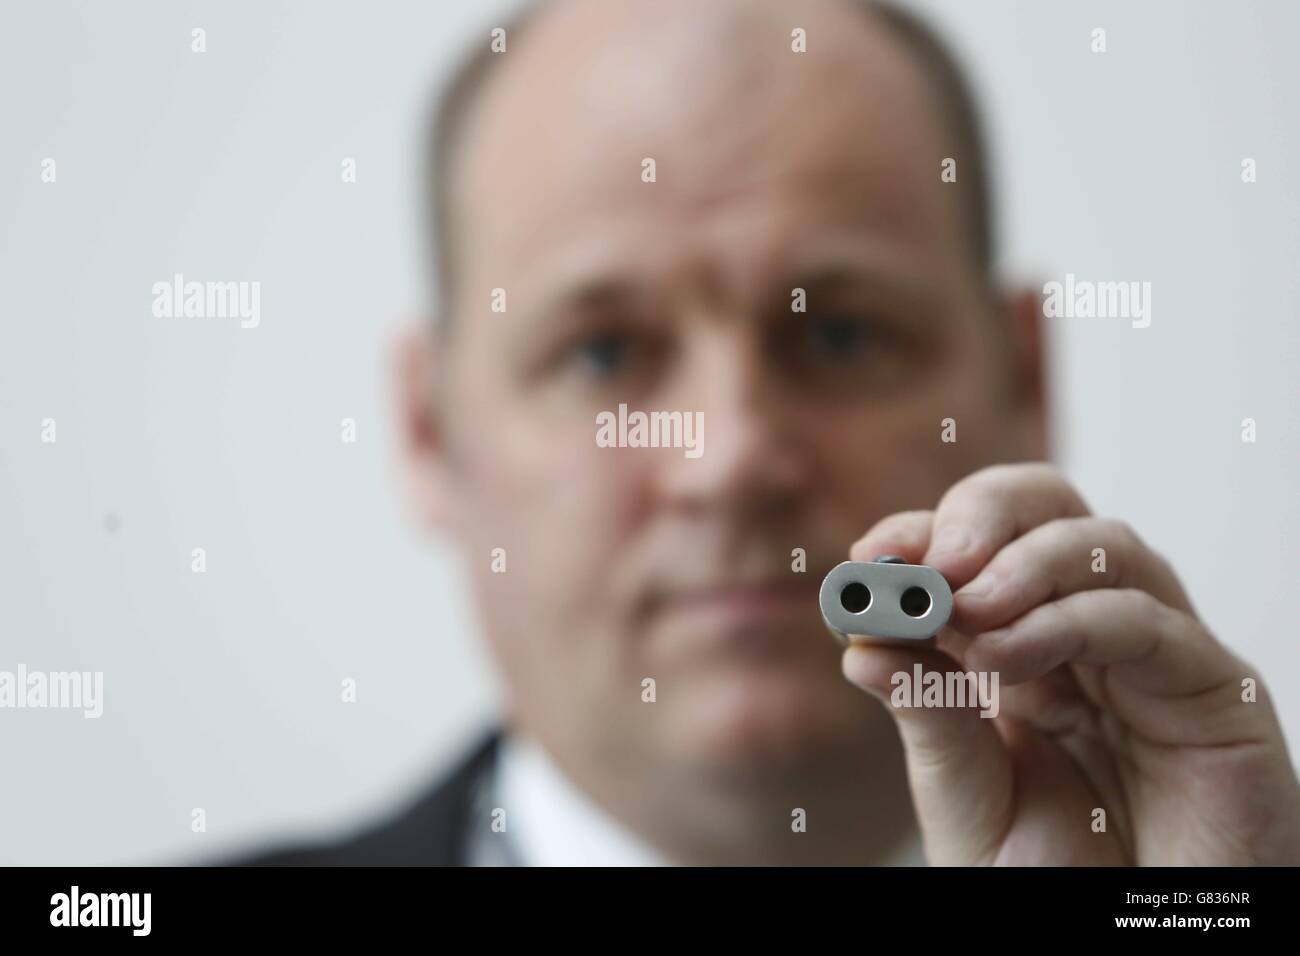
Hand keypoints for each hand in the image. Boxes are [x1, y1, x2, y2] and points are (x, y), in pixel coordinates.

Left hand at [841, 462, 1299, 864]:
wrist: (1127, 949)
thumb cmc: (1054, 877)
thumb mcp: (965, 793)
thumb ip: (925, 712)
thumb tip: (860, 645)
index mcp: (1020, 646)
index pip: (978, 548)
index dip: (925, 534)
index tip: (872, 555)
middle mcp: (1087, 634)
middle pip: (1050, 513)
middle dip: (984, 516)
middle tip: (933, 558)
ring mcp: (1151, 654)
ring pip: (1106, 546)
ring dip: (1023, 563)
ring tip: (965, 608)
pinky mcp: (1213, 688)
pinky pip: (1146, 622)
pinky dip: (1070, 621)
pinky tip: (1007, 655)